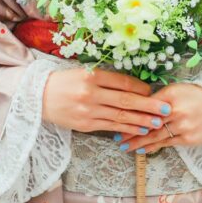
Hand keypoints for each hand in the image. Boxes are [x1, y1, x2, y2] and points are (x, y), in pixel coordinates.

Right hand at [42, 68, 170, 135]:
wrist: (36, 97)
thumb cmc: (63, 82)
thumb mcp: (83, 73)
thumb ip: (106, 79)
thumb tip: (133, 88)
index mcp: (91, 76)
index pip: (121, 82)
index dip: (140, 87)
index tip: (153, 91)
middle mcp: (90, 94)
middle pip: (125, 100)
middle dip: (148, 106)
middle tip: (165, 109)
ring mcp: (87, 111)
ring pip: (120, 116)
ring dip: (141, 120)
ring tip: (157, 123)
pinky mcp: (84, 125)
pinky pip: (110, 127)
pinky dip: (126, 128)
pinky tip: (139, 129)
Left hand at [117, 83, 201, 153]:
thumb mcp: (182, 89)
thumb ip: (162, 97)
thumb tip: (141, 106)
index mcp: (173, 94)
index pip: (146, 104)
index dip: (131, 112)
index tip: (118, 118)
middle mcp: (177, 110)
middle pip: (148, 122)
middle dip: (130, 131)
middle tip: (116, 138)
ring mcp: (183, 126)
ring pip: (155, 136)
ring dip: (138, 142)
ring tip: (125, 147)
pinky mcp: (189, 139)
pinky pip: (167, 144)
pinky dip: (153, 147)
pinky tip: (142, 150)